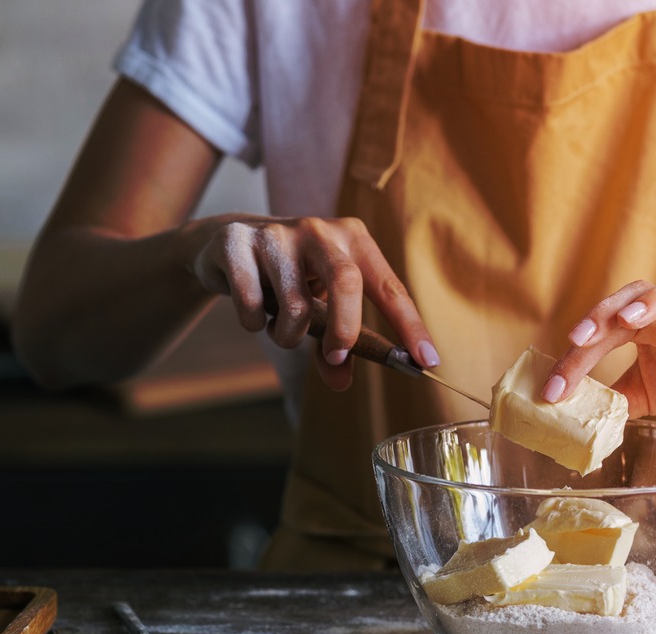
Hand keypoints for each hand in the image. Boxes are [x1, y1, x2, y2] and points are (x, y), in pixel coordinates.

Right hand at [186, 214, 437, 389]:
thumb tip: (341, 381)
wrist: (228, 244)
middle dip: (344, 331)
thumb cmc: (289, 279)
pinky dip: (254, 323)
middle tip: (335, 357)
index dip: (410, 326)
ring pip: (294, 305)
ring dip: (287, 335)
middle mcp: (318, 229)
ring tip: (279, 326)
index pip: (389, 287)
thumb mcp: (320, 308)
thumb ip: (335, 345)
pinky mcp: (236, 242)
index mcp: (352, 239)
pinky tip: (252, 309)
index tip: (427, 361)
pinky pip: (252, 305)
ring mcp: (276, 232)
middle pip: (346, 282)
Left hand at [547, 278, 655, 420]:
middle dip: (605, 312)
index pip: (605, 329)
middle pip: (637, 294)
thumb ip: (610, 398)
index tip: (554, 388)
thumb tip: (571, 414)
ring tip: (631, 319)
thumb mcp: (642, 393)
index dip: (577, 357)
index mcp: (647, 326)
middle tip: (578, 338)